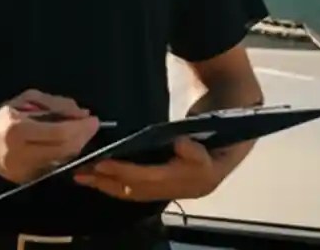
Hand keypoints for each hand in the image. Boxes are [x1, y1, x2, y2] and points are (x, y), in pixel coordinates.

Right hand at [0, 89, 98, 183]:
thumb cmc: (6, 115)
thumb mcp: (29, 98)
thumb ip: (57, 104)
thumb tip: (82, 114)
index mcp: (19, 130)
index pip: (59, 133)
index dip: (81, 127)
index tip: (93, 119)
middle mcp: (20, 154)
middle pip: (64, 150)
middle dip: (83, 137)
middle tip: (91, 126)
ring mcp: (22, 171)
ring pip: (61, 161)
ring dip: (75, 146)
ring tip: (78, 132)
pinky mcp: (24, 180)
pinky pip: (52, 167)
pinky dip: (63, 155)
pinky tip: (63, 144)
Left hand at [73, 137, 222, 201]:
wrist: (237, 128)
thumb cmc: (222, 125)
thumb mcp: (214, 130)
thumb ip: (196, 145)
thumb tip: (180, 145)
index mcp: (195, 178)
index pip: (150, 178)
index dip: (124, 172)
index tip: (101, 163)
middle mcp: (184, 189)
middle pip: (139, 190)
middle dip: (109, 183)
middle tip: (82, 174)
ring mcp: (177, 187)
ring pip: (137, 193)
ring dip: (109, 186)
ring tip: (85, 178)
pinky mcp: (170, 182)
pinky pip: (141, 190)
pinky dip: (120, 185)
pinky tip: (104, 179)